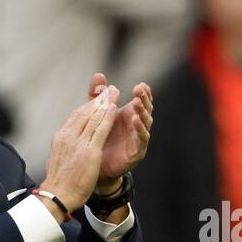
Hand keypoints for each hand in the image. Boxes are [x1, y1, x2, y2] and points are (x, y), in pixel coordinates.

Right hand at [40, 80, 120, 214]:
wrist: (57, 196)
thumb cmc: (59, 182)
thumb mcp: (58, 158)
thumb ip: (65, 146)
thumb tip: (67, 140)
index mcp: (61, 137)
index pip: (75, 116)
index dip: (87, 105)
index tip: (96, 98)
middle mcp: (68, 136)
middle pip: (84, 112)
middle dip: (98, 100)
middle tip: (108, 88)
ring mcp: (78, 143)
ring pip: (93, 118)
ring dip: (105, 103)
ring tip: (114, 92)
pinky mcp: (89, 151)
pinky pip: (100, 130)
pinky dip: (107, 117)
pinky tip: (114, 109)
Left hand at [92, 74, 151, 188]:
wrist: (95, 166)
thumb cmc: (100, 138)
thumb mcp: (97, 114)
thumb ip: (98, 96)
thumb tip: (99, 75)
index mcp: (130, 116)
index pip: (141, 101)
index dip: (144, 93)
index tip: (142, 84)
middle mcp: (137, 126)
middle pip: (145, 110)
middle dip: (143, 99)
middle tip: (139, 90)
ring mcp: (138, 140)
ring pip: (145, 124)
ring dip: (142, 113)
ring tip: (137, 103)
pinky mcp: (136, 153)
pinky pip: (141, 140)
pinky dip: (140, 130)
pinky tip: (136, 121)